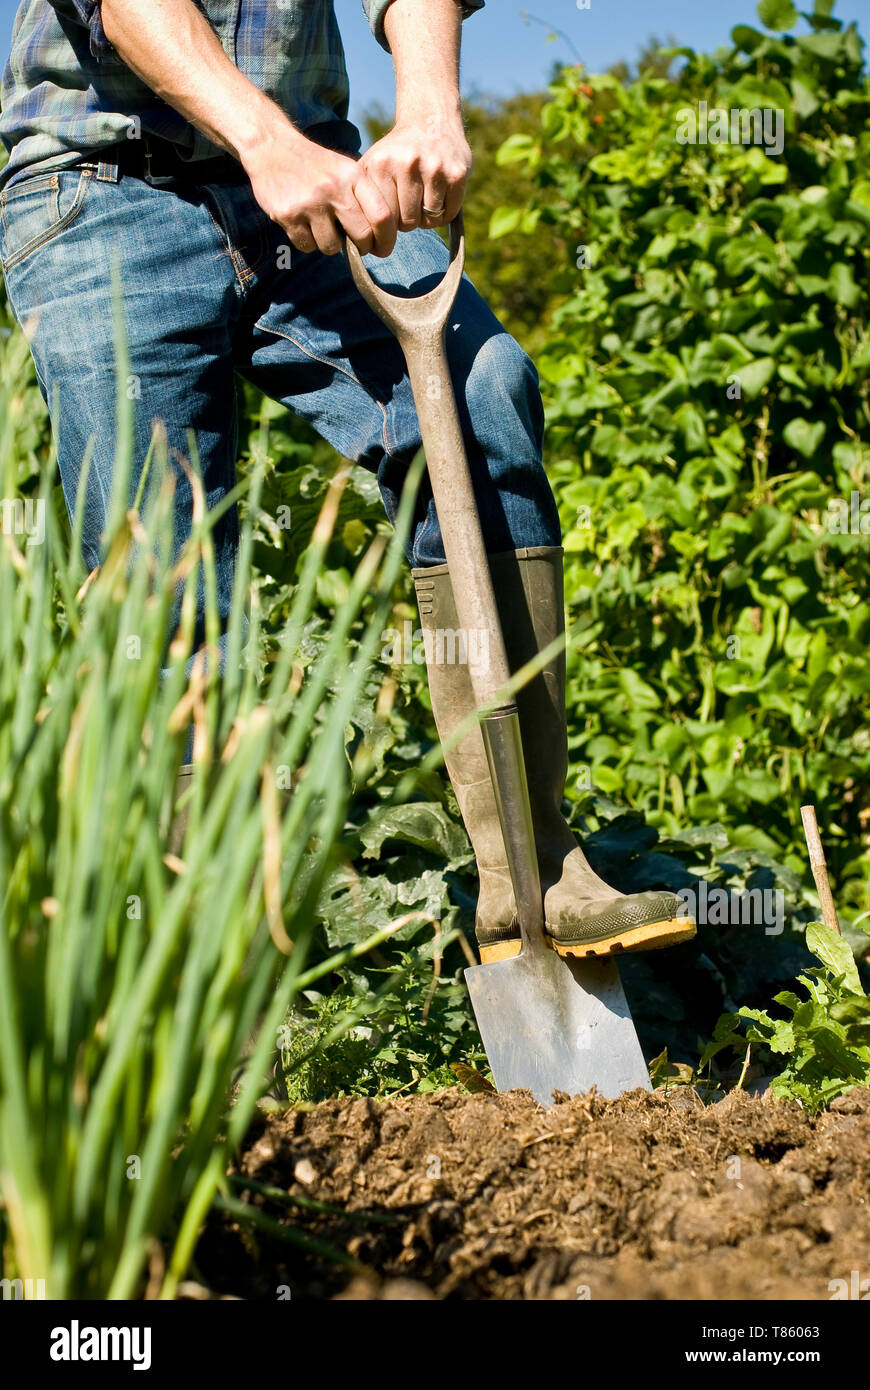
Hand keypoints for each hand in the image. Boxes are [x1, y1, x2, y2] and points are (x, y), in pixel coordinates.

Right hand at [242, 126, 396, 256]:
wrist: (271, 147)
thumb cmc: (314, 166)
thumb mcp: (344, 169)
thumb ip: (363, 197)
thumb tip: (379, 237)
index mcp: (353, 175)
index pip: (382, 216)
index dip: (386, 239)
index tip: (383, 248)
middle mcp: (334, 188)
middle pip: (362, 236)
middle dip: (362, 248)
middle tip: (358, 248)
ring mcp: (310, 202)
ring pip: (333, 247)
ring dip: (330, 244)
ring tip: (322, 227)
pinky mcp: (288, 214)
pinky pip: (307, 246)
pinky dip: (308, 242)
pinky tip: (303, 224)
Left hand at [359, 116, 471, 233]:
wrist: (431, 119)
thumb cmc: (397, 151)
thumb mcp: (372, 162)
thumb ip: (361, 193)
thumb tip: (353, 233)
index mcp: (382, 164)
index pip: (384, 219)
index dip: (388, 223)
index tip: (390, 214)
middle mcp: (408, 163)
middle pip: (407, 223)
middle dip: (408, 220)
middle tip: (408, 205)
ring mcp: (435, 168)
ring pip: (429, 220)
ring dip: (426, 217)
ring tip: (422, 200)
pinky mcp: (457, 174)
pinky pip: (449, 213)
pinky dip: (444, 212)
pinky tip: (438, 197)